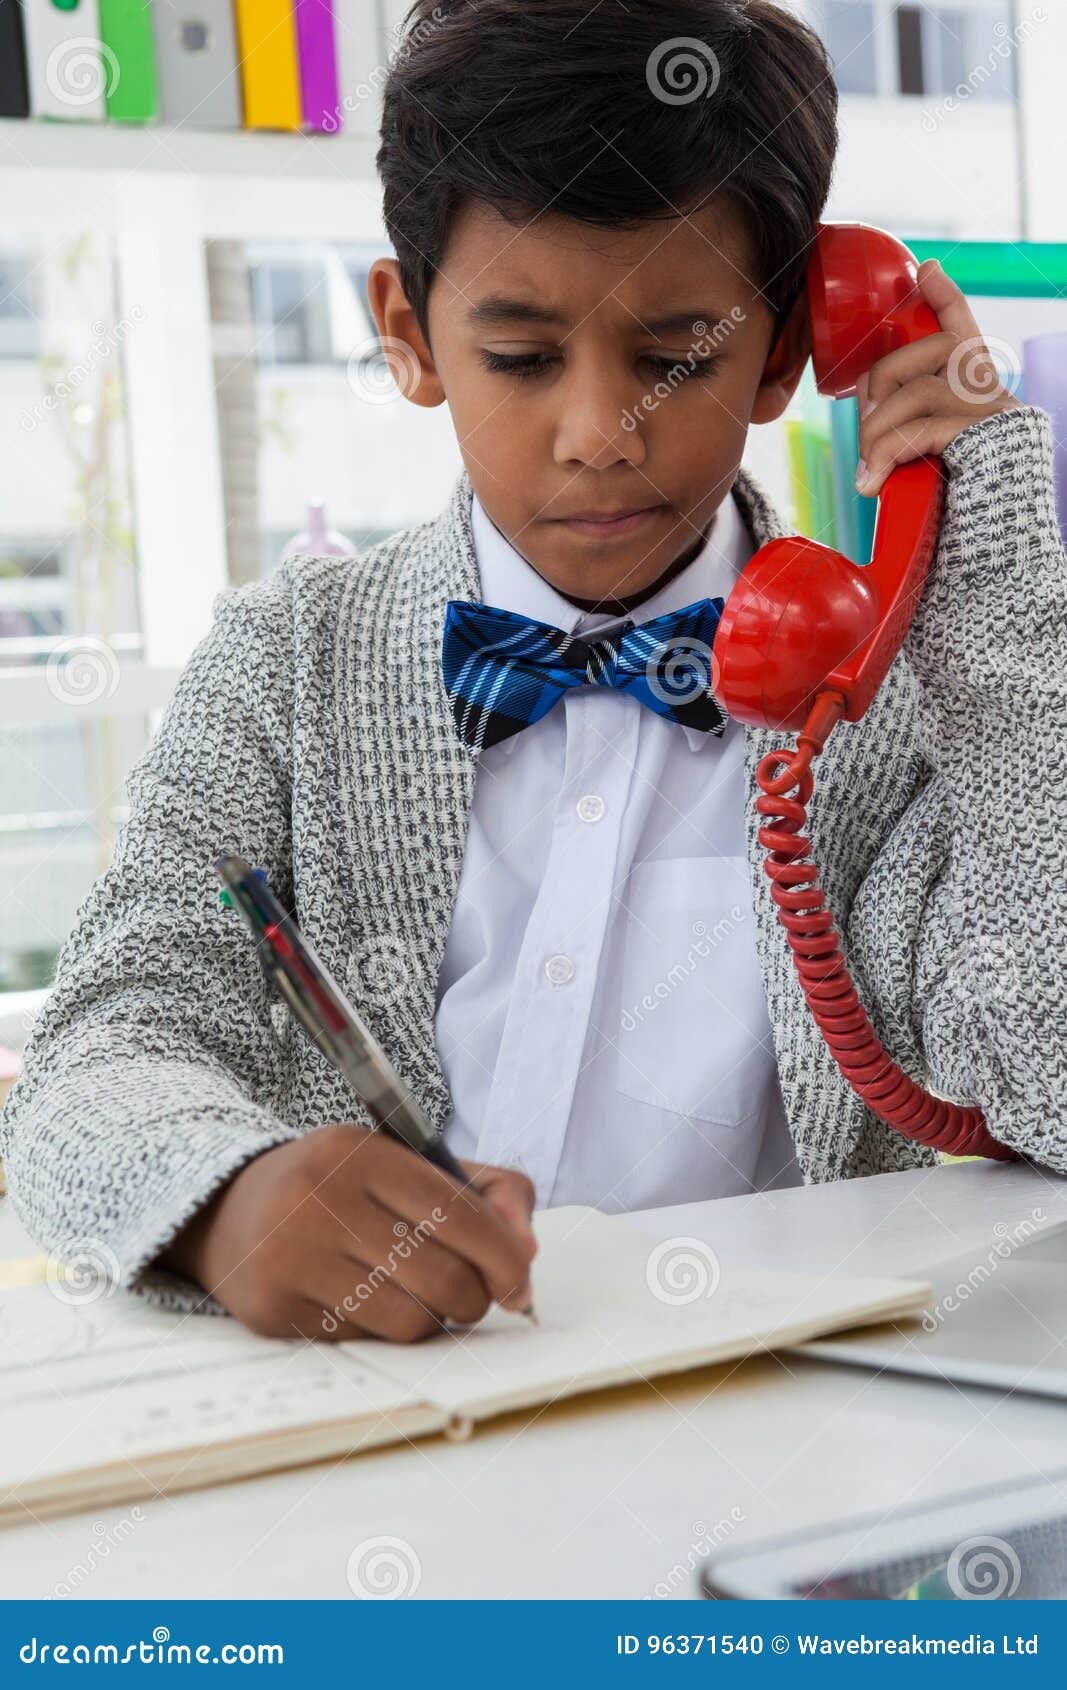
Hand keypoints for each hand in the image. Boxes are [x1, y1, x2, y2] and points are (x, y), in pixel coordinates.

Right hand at [156, 1123, 537, 1343]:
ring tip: (418, 1298)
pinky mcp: (273, 1312)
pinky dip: (381, 1331)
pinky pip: (364, 1342)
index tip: (518, 1279)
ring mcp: (291, 1259)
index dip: (503, 1255)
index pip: (455, 1211)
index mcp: (358, 1152)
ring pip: (408, 1322)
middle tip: (472, 1296)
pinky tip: (365, 1303)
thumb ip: (483, 1191)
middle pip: (441, 1277)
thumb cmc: (339, 1188)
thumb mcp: (405, 1164)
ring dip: (431, 1321)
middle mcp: (319, 1200)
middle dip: (475, 1298)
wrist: (227, 1209)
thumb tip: (527, 1252)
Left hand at [855, 258, 1022, 497]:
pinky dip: (888, 454)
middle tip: (864, 428)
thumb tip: (866, 427)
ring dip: (877, 433)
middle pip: (932, 348)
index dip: (944, 296)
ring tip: (866, 473)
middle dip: (882, 381)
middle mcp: (994, 392)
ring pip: (918, 391)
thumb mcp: (932, 461)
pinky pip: (921, 429)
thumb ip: (912, 432)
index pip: (965, 328)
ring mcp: (995, 412)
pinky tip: (874, 482)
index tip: (925, 271)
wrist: (1003, 547)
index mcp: (982, 392)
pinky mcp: (988, 437)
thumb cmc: (963, 511)